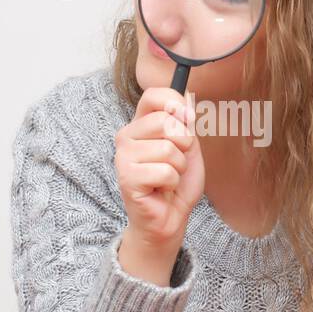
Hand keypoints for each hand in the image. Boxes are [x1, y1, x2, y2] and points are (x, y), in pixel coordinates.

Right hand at [114, 86, 204, 249]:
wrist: (168, 217)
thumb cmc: (176, 182)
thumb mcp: (189, 146)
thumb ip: (186, 121)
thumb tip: (187, 94)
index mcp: (140, 124)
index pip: (154, 96)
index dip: (175, 102)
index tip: (188, 118)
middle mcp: (127, 136)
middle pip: (165, 121)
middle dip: (184, 144)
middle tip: (176, 162)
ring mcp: (123, 156)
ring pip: (168, 149)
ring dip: (179, 167)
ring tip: (168, 178)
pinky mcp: (127, 177)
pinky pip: (165, 171)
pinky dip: (172, 182)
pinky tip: (161, 188)